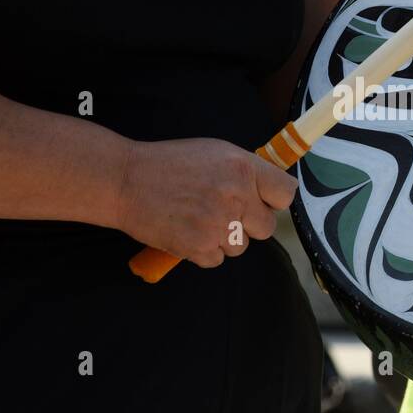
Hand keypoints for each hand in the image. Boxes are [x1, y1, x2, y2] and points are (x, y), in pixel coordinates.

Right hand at [114, 137, 296, 267]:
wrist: (126, 181)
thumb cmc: (169, 164)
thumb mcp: (215, 153)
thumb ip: (244, 171)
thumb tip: (267, 193)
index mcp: (243, 168)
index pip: (286, 193)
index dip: (274, 200)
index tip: (262, 201)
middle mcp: (237, 196)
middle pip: (267, 227)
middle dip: (249, 223)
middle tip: (225, 213)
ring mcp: (219, 224)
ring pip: (241, 246)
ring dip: (225, 239)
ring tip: (199, 219)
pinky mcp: (200, 247)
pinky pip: (218, 260)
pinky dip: (204, 251)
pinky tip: (188, 231)